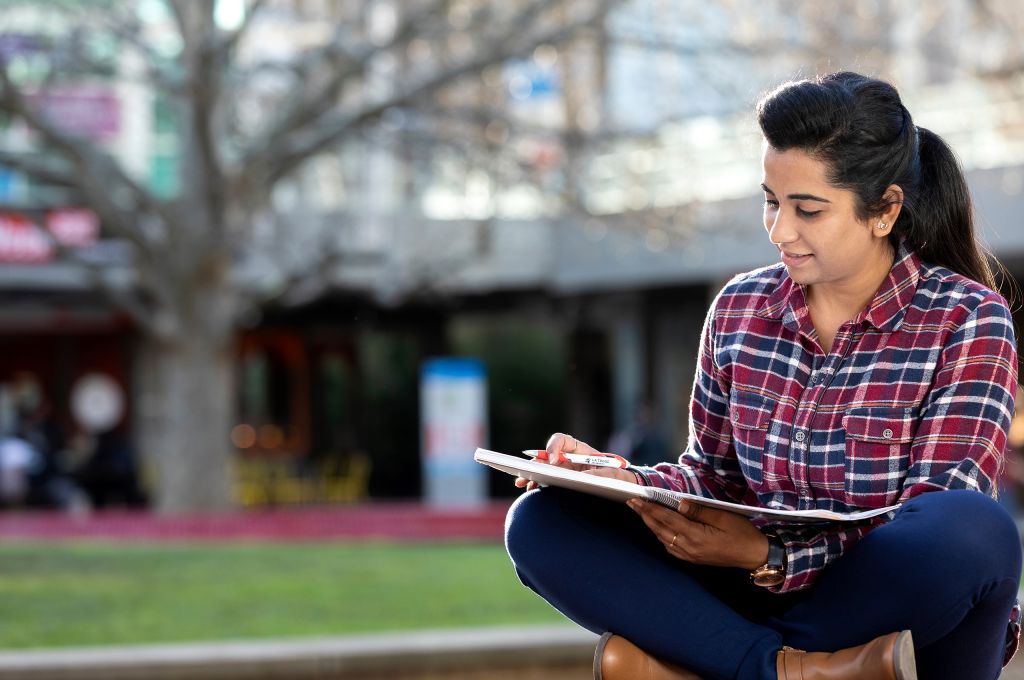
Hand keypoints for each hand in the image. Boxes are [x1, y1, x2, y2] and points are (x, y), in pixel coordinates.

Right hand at [515, 432, 627, 489]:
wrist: (618, 487)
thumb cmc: (617, 476)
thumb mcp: (614, 474)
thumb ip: (604, 475)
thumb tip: (590, 478)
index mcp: (580, 450)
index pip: (562, 440)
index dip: (554, 447)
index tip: (553, 461)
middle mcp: (569, 457)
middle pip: (547, 455)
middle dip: (535, 462)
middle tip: (527, 471)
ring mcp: (563, 469)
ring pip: (543, 468)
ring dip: (531, 474)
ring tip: (521, 482)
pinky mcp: (561, 481)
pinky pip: (545, 480)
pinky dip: (536, 484)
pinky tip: (530, 490)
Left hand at [627, 498, 768, 569]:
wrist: (754, 555)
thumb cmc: (742, 533)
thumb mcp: (723, 517)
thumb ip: (699, 511)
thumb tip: (679, 503)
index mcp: (697, 536)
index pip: (667, 519)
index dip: (650, 508)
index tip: (637, 499)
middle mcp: (690, 548)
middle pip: (661, 530)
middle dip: (645, 515)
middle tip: (632, 503)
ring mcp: (691, 555)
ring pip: (664, 539)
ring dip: (651, 525)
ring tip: (642, 512)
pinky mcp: (694, 558)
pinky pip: (671, 547)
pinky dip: (661, 536)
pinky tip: (659, 529)